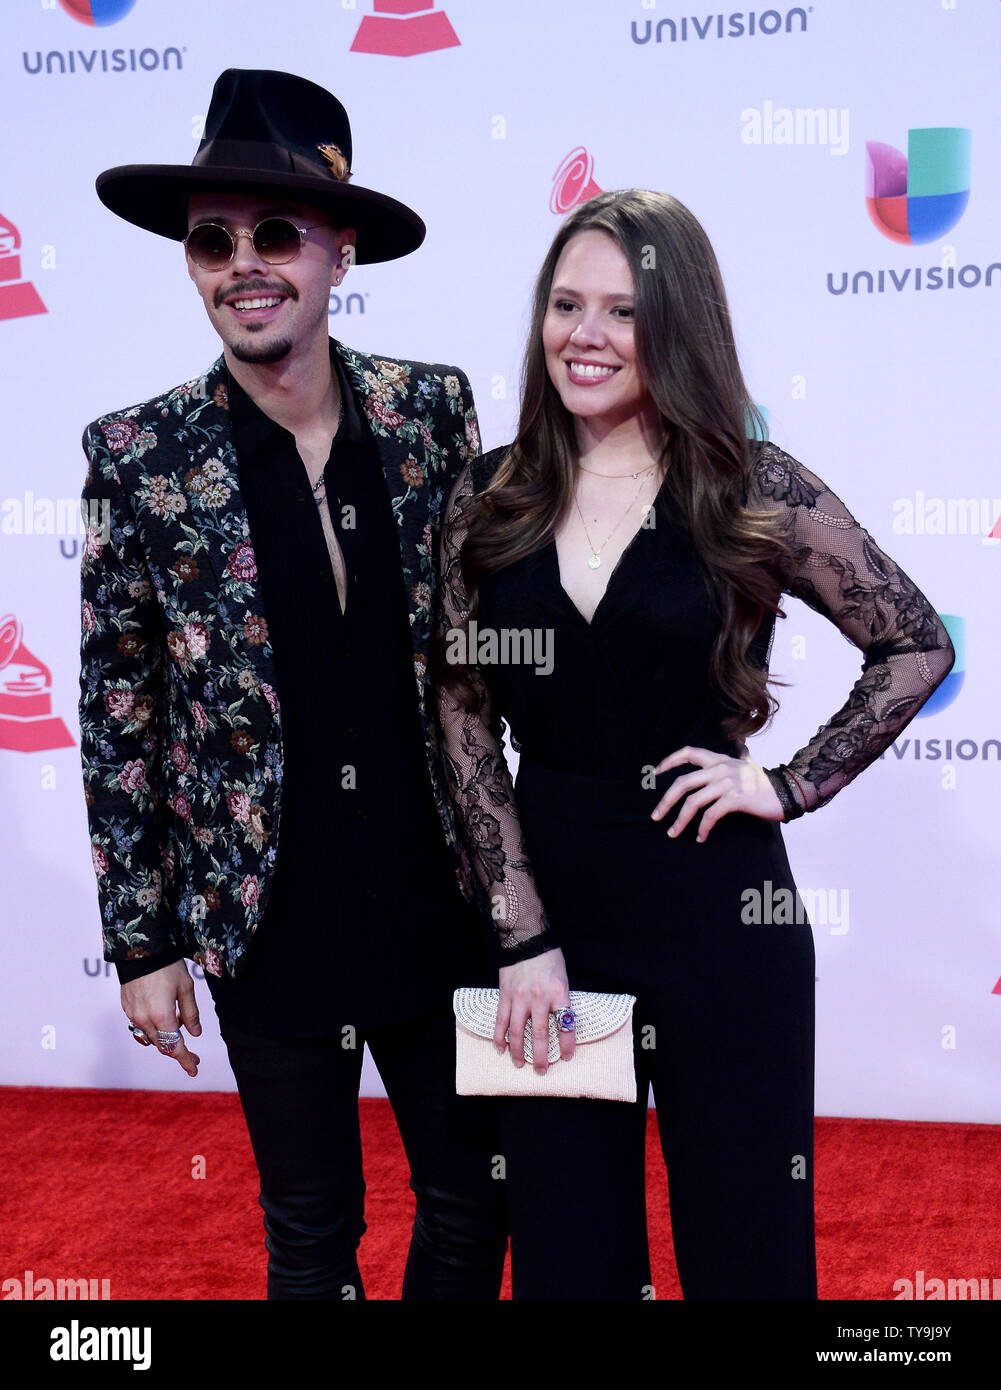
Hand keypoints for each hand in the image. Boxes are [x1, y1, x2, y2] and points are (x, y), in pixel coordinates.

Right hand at [122, 960, 201, 1077]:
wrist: (141, 950)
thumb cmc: (168, 967)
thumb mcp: (186, 988)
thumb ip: (190, 1013)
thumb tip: (195, 1033)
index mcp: (162, 1016)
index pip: (175, 1047)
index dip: (185, 1060)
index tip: (194, 1069)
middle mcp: (144, 1020)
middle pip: (163, 1046)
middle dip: (178, 1052)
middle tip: (193, 1054)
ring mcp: (133, 1016)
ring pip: (151, 1038)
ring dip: (166, 1039)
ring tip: (179, 1028)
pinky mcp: (127, 1009)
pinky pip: (141, 1027)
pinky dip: (154, 1029)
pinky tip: (163, 1018)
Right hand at [496, 948, 573, 1074]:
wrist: (527, 939)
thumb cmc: (549, 959)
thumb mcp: (563, 979)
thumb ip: (560, 1001)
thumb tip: (561, 1025)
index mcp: (559, 993)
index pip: (565, 1026)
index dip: (567, 1045)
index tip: (566, 1057)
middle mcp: (539, 998)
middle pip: (540, 1035)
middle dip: (541, 1056)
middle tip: (541, 1071)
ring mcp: (520, 997)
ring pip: (517, 1032)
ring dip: (518, 1051)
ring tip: (519, 1064)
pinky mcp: (505, 995)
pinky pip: (501, 1021)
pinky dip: (500, 1037)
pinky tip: (501, 1048)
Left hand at [650, 744, 783, 841]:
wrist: (787, 792)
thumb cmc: (764, 781)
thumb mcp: (750, 763)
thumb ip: (741, 752)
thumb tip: (741, 740)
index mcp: (719, 760)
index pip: (689, 752)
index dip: (670, 761)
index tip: (655, 773)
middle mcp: (721, 769)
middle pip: (683, 782)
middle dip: (665, 800)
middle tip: (656, 816)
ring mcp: (728, 784)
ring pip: (694, 801)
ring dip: (680, 820)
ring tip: (673, 833)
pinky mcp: (735, 799)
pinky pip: (711, 815)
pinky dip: (702, 828)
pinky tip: (700, 837)